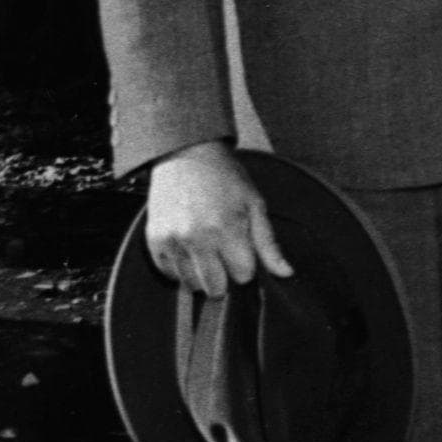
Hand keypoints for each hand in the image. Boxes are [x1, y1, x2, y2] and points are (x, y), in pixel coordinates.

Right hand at [142, 143, 293, 295]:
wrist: (186, 153)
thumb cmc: (224, 177)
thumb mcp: (254, 204)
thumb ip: (268, 244)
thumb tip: (286, 274)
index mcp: (227, 228)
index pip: (243, 276)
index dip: (246, 266)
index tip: (242, 251)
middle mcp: (197, 238)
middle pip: (215, 288)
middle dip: (225, 277)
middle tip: (224, 254)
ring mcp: (173, 240)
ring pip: (191, 284)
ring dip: (201, 274)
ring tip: (205, 248)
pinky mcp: (155, 240)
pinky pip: (169, 273)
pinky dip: (180, 268)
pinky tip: (188, 248)